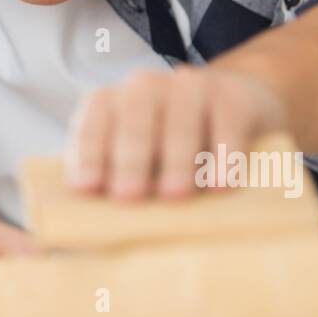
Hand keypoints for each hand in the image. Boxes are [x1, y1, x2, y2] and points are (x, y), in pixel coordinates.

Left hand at [64, 65, 287, 199]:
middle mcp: (147, 86)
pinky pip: (228, 124)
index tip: (87, 189)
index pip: (93, 124)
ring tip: (174, 195)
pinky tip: (222, 184)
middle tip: (129, 196)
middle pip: (134, 120)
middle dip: (130, 160)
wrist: (234, 107)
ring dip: (176, 160)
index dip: (89, 155)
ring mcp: (191, 86)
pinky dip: (225, 155)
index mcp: (113, 101)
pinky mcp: (234, 96)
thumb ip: (111, 183)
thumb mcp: (137, 158)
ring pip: (181, 121)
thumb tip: (83, 230)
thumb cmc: (169, 147)